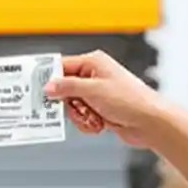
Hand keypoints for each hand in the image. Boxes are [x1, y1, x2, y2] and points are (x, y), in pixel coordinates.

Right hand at [44, 50, 169, 148]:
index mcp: (93, 63)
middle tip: (75, 108)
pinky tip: (99, 124)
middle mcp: (94, 76)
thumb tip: (48, 86)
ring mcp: (97, 93)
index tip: (36, 89)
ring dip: (79, 116)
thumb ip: (67, 87)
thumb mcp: (93, 91)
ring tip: (93, 118)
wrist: (150, 123)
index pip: (61, 66)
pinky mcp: (100, 109)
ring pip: (71, 106)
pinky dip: (87, 123)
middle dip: (68, 104)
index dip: (49, 79)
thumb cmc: (131, 100)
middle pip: (64, 89)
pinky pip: (81, 116)